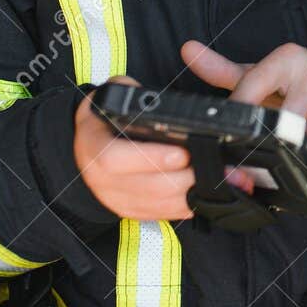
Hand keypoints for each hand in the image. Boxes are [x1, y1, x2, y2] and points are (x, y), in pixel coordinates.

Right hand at [73, 75, 252, 219]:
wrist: (86, 146)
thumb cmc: (102, 119)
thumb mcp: (109, 96)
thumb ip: (130, 92)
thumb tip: (157, 99)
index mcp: (94, 147)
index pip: (117, 159)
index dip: (152, 158)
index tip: (182, 153)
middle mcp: (102, 179)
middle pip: (148, 187)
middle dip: (185, 179)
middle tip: (214, 167)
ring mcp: (116, 199)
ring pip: (158, 205)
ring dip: (192, 195)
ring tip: (220, 179)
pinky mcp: (131, 211)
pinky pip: (161, 214)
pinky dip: (186, 206)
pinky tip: (206, 194)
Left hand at [180, 40, 306, 159]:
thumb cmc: (292, 85)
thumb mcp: (258, 77)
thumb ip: (221, 70)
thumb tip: (185, 49)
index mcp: (283, 58)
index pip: (250, 93)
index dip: (240, 122)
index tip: (235, 139)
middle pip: (283, 125)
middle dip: (282, 141)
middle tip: (283, 139)